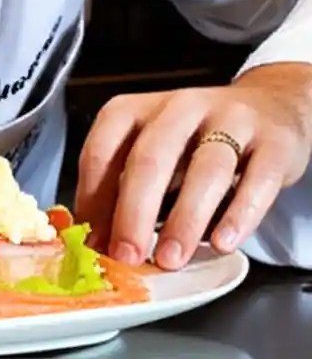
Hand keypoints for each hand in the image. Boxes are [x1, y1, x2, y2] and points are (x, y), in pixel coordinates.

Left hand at [74, 64, 311, 270]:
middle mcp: (180, 108)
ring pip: (207, 169)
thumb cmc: (196, 138)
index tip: (93, 240)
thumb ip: (123, 189)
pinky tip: (222, 243)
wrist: (268, 108)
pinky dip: (239, 215)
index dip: (93, 197)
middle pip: (151, 158)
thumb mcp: (152, 152)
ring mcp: (230, 120)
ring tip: (170, 258)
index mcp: (137, 110)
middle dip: (133, 211)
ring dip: (184, 219)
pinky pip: (257, 180)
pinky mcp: (274, 143)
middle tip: (127, 254)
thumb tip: (100, 241)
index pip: (103, 149)